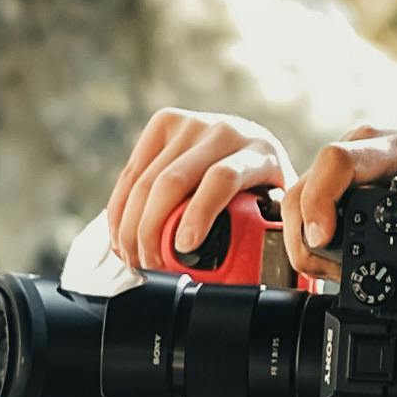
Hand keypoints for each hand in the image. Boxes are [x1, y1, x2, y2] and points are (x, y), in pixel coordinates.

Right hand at [104, 106, 290, 275]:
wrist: (254, 140)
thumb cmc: (265, 186)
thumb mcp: (276, 209)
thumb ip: (266, 234)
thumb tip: (246, 274)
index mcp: (259, 154)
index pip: (222, 179)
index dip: (198, 214)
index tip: (184, 247)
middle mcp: (224, 132)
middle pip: (172, 181)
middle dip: (152, 231)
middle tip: (152, 266)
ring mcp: (191, 123)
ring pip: (144, 180)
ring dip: (131, 227)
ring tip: (134, 259)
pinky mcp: (164, 123)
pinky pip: (131, 172)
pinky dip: (120, 210)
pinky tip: (121, 236)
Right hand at [291, 122, 396, 343]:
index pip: (339, 161)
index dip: (321, 200)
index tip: (322, 239)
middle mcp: (369, 146)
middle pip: (310, 181)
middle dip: (304, 231)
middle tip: (323, 272)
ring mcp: (358, 160)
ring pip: (305, 191)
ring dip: (305, 234)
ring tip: (330, 272)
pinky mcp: (353, 176)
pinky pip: (317, 198)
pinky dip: (314, 229)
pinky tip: (328, 258)